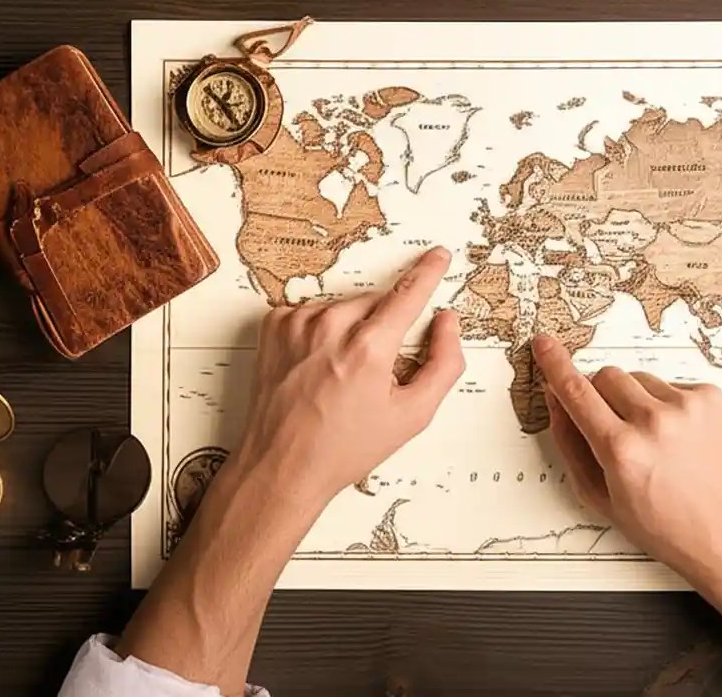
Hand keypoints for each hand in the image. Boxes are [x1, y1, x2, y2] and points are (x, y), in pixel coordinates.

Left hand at [233, 247, 465, 507]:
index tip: (437, 255)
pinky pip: (313, 312)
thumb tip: (447, 323)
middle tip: (375, 371)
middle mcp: (330, 327)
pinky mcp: (274, 325)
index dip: (428, 272)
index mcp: (368, 349)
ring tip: (341, 372)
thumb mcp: (412, 416)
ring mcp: (297, 323)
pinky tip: (318, 364)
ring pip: (344, 307)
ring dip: (352, 329)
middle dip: (385, 327)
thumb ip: (444, 364)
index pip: (408, 294)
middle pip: (377, 304)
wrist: (281, 465)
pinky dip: (321, 331)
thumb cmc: (342, 448)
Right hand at [531, 334, 721, 578]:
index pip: (576, 392)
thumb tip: (555, 399)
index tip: (544, 344)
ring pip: (637, 378)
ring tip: (653, 440)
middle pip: (605, 376)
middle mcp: (654, 422)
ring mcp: (686, 406)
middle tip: (613, 429)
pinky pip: (670, 384)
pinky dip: (666, 404)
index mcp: (621, 451)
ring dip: (634, 400)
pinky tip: (677, 437)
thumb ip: (570, 444)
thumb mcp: (600, 497)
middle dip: (600, 396)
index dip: (555, 365)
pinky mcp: (710, 398)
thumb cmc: (662, 524)